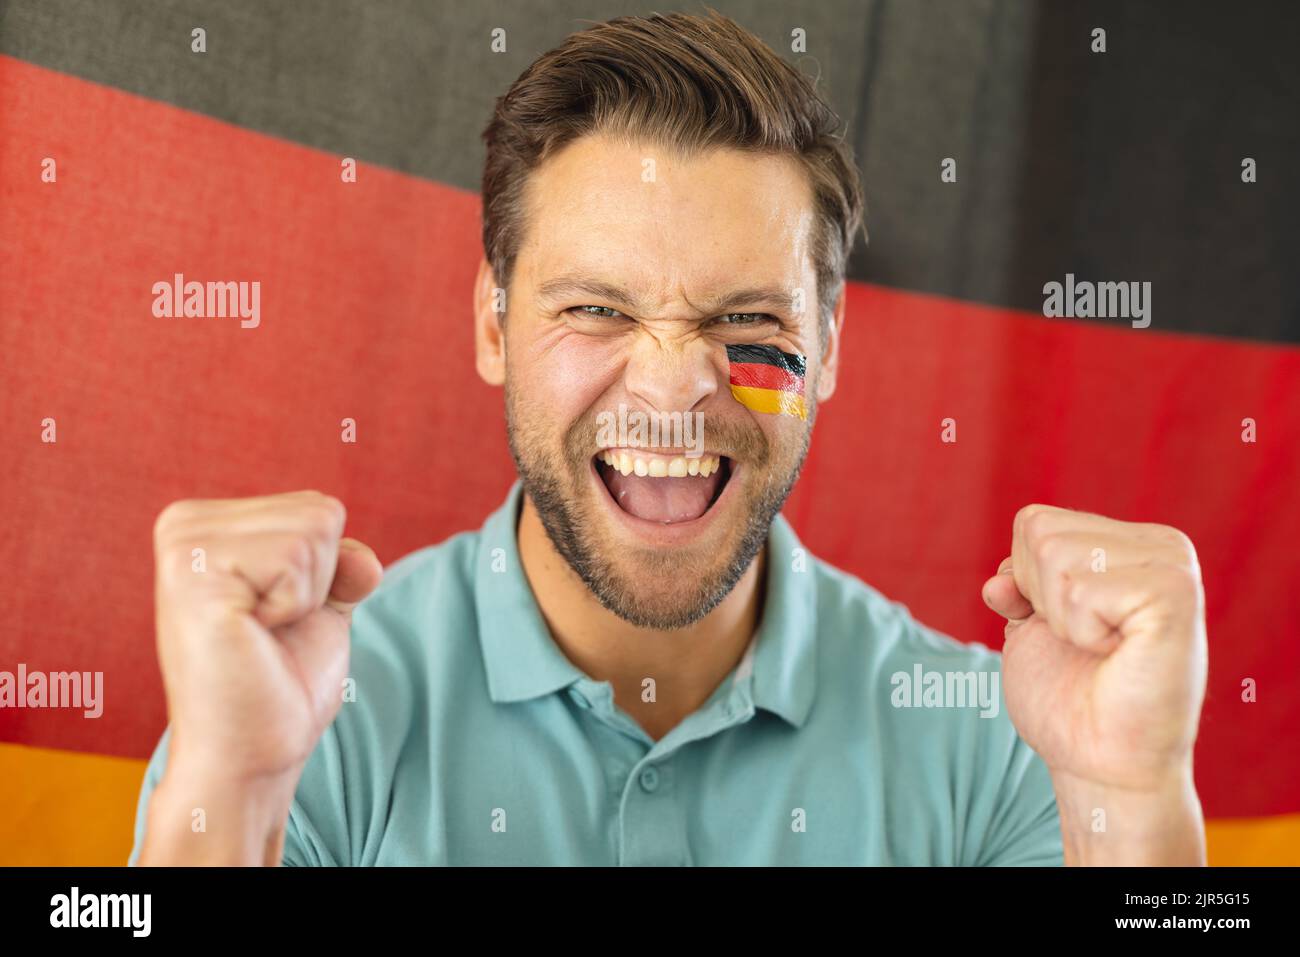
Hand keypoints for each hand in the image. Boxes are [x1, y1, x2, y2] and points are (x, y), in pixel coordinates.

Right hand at [152, 491, 382, 783]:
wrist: (252, 751)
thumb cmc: (280, 679)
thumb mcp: (321, 602)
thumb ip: (344, 560)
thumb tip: (366, 564)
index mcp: (203, 522)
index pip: (316, 506)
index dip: (323, 572)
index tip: (275, 617)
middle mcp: (183, 524)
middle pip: (319, 511)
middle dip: (318, 580)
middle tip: (269, 631)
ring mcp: (184, 547)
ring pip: (314, 532)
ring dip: (307, 595)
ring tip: (260, 634)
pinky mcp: (195, 576)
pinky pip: (296, 558)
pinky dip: (297, 605)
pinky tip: (253, 636)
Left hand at [983, 504, 1207, 791]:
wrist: (1100, 762)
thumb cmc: (1069, 697)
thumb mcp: (1031, 625)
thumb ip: (1017, 582)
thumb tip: (997, 584)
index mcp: (1130, 542)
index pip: (1032, 522)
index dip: (1025, 583)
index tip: (1064, 628)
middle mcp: (1160, 545)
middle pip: (1039, 532)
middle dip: (1039, 597)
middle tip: (1084, 643)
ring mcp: (1173, 566)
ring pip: (1054, 555)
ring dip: (1061, 617)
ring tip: (1100, 649)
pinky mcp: (1175, 594)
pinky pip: (1082, 589)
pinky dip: (1081, 631)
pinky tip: (1116, 654)